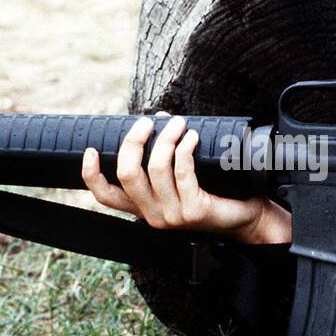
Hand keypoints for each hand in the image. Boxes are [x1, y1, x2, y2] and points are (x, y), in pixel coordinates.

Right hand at [81, 114, 291, 244]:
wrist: (245, 217)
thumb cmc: (213, 192)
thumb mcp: (181, 178)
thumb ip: (164, 155)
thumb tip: (158, 118)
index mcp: (143, 208)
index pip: (106, 197)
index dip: (91, 174)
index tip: (90, 150)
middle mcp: (153, 215)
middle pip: (128, 174)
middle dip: (134, 141)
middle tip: (147, 122)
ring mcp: (173, 216)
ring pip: (156, 168)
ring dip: (166, 138)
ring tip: (178, 123)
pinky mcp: (194, 211)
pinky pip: (183, 171)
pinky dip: (185, 148)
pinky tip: (192, 136)